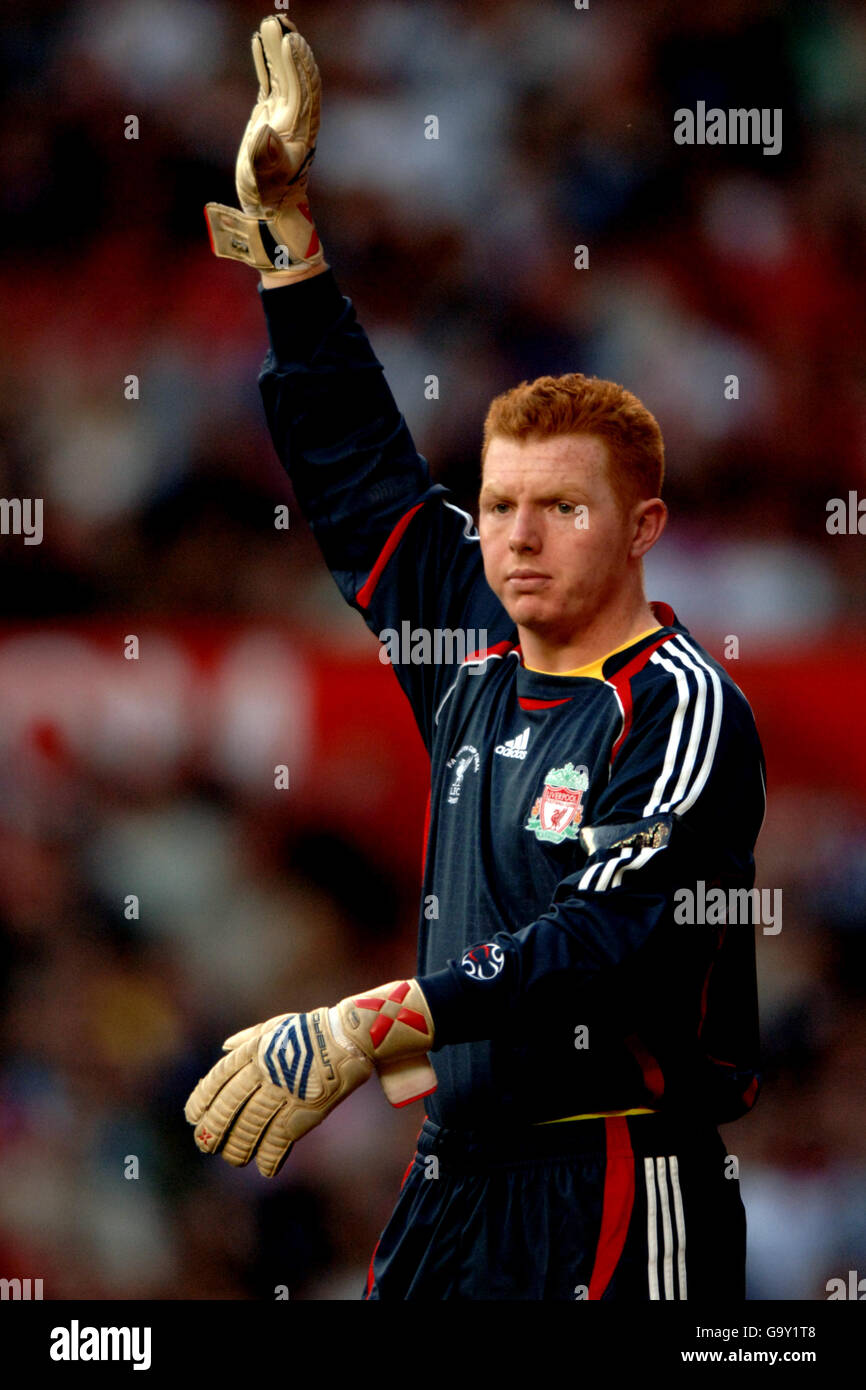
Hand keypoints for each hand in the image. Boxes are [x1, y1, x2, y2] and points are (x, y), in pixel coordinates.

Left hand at [184, 979, 435, 1176]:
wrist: (350, 1036)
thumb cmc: (314, 1029)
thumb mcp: (276, 1025)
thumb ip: (248, 1038)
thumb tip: (224, 1047)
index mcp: (254, 1051)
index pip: (217, 1079)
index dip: (202, 1100)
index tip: (192, 1116)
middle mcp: (263, 1072)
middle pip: (228, 1107)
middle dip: (213, 1129)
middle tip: (205, 1144)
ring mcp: (283, 1093)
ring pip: (249, 1127)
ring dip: (237, 1148)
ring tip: (232, 1158)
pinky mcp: (303, 1111)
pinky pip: (278, 1140)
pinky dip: (268, 1157)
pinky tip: (263, 1167)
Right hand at [204, 15, 324, 276]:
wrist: (271, 211)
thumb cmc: (269, 197)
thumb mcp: (265, 178)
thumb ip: (265, 155)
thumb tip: (265, 130)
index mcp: (298, 129)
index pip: (301, 89)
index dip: (297, 65)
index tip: (291, 41)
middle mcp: (294, 119)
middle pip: (294, 75)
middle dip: (288, 48)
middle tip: (279, 21)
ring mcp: (282, 116)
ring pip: (282, 74)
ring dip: (277, 49)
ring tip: (270, 23)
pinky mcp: (268, 118)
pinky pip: (269, 83)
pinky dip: (265, 63)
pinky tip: (258, 43)